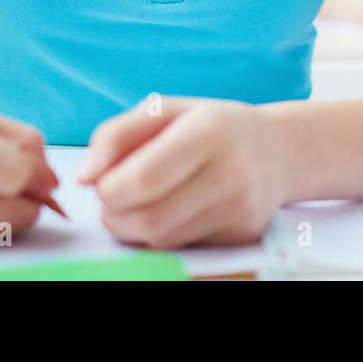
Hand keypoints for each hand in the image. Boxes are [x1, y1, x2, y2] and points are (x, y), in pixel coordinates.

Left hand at [78, 96, 289, 249]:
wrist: (279, 149)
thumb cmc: (211, 125)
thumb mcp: (166, 111)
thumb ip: (115, 135)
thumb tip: (83, 178)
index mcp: (210, 130)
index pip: (142, 180)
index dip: (108, 190)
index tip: (105, 182)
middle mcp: (232, 171)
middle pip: (147, 221)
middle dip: (116, 216)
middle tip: (117, 198)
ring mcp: (241, 208)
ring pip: (161, 242)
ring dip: (137, 229)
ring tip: (145, 203)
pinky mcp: (243, 236)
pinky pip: (183, 250)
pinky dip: (166, 236)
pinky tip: (176, 212)